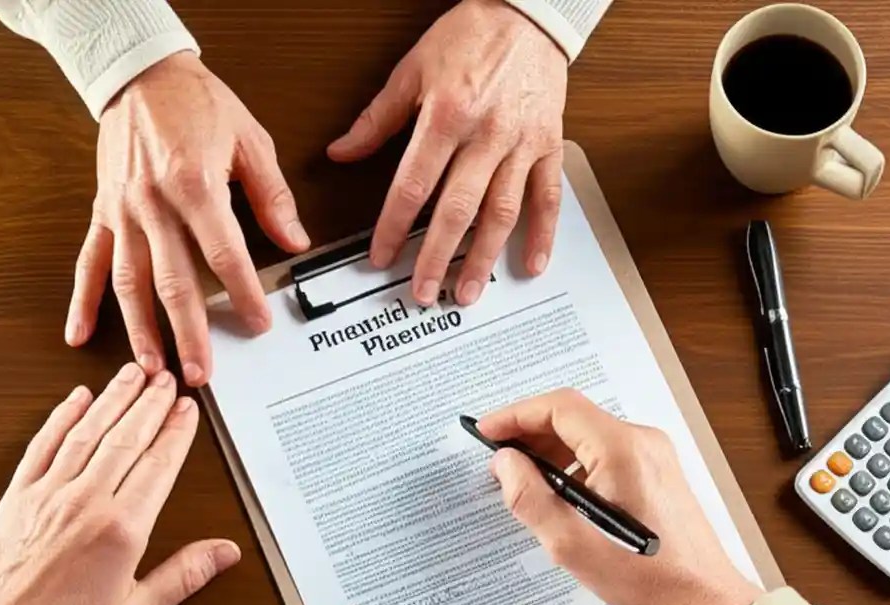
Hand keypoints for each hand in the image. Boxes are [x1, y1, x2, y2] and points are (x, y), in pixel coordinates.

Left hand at [0, 364, 240, 604]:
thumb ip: (184, 576)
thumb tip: (224, 552)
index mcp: (120, 529)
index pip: (158, 463)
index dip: (177, 431)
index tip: (188, 410)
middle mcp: (84, 502)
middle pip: (126, 437)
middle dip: (150, 403)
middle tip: (166, 377)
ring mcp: (46, 496)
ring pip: (86, 432)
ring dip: (112, 399)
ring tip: (131, 374)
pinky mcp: (16, 499)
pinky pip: (42, 446)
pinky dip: (60, 418)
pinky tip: (75, 399)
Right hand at [68, 52, 310, 386]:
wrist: (141, 73)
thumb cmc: (196, 103)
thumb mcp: (250, 141)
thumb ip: (271, 196)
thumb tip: (293, 239)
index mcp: (195, 185)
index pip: (224, 254)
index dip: (243, 293)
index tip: (258, 322)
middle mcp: (153, 203)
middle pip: (173, 281)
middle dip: (189, 333)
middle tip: (202, 373)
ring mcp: (123, 211)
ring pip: (129, 282)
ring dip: (139, 329)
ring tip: (151, 367)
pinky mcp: (103, 211)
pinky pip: (88, 261)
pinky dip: (82, 300)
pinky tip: (79, 333)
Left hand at [328, 0, 566, 306]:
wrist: (527, 13)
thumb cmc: (471, 36)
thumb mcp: (413, 69)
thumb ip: (377, 119)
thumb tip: (341, 151)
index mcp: (447, 115)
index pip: (414, 185)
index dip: (393, 226)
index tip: (380, 256)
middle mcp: (486, 134)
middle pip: (458, 209)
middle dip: (437, 257)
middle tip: (423, 293)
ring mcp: (521, 143)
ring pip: (503, 212)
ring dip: (484, 257)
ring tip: (468, 291)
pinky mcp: (548, 145)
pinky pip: (547, 196)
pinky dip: (543, 234)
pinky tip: (531, 264)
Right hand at [478, 390, 761, 604]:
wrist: (702, 599)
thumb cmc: (645, 577)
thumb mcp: (571, 544)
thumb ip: (531, 497)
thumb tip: (505, 463)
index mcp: (622, 449)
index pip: (559, 408)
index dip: (516, 415)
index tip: (486, 432)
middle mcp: (641, 441)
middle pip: (573, 417)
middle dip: (529, 433)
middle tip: (496, 459)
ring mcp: (652, 454)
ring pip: (587, 434)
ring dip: (550, 449)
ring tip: (521, 480)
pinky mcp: (656, 470)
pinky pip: (605, 451)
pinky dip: (574, 461)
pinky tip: (557, 492)